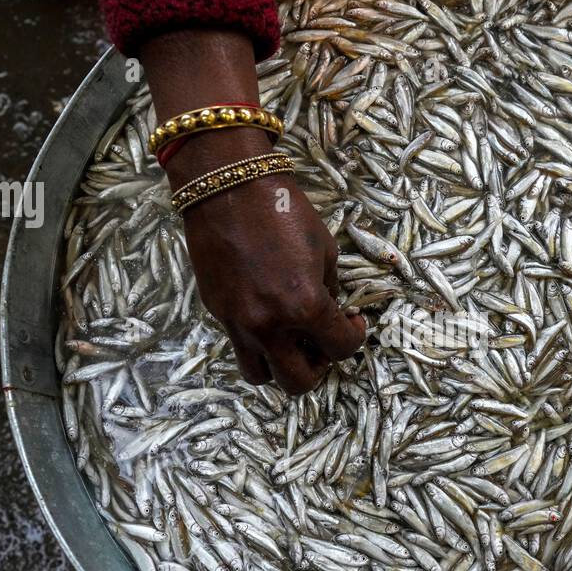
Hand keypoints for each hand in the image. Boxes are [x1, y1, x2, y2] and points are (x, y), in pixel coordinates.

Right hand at [182, 170, 365, 393]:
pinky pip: (239, 347)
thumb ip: (329, 288)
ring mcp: (239, 324)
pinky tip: (266, 317)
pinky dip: (257, 344)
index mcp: (306, 307)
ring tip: (289, 341)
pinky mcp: (217, 313)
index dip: (354, 336)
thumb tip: (330, 310)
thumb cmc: (283, 210)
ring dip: (280, 366)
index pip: (341, 349)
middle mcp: (271, 326)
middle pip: (298, 382)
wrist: (227, 187)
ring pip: (260, 376)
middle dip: (317, 366)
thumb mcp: (324, 248)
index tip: (351, 322)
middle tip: (320, 342)